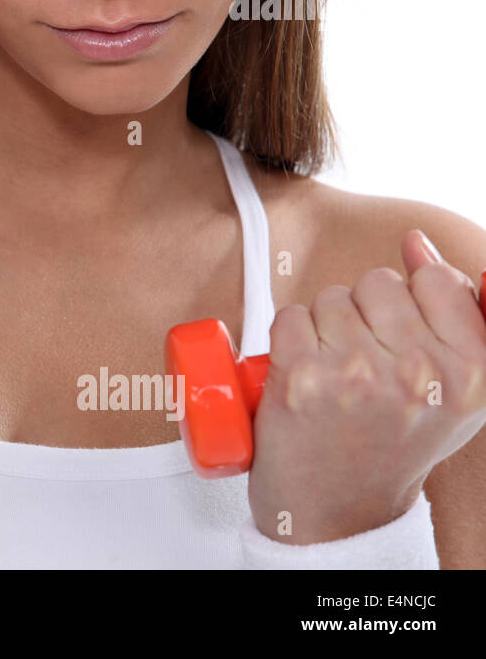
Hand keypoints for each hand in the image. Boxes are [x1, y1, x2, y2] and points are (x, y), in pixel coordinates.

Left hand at [247, 230, 485, 543]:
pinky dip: (286, 340)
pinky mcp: (302, 377)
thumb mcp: (453, 389)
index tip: (399, 341)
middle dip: (363, 312)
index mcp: (473, 372)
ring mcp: (360, 373)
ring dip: (322, 327)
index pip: (436, 279)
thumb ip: (452, 310)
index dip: (408, 303)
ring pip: (331, 297)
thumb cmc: (391, 442)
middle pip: (377, 282)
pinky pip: (289, 316)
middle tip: (362, 365)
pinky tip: (301, 376)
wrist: (339, 513)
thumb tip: (416, 242)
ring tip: (333, 376)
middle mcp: (422, 372)